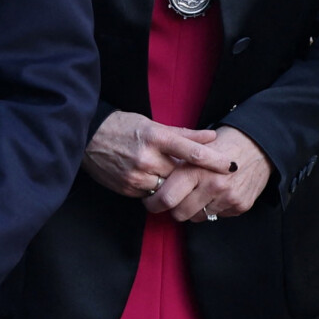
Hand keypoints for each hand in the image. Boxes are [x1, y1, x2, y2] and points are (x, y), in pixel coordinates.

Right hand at [82, 109, 234, 198]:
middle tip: (204, 177)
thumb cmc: (123, 126)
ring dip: (173, 184)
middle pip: (182, 174)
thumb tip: (212, 136)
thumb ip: (183, 134)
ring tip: (172, 177)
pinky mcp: (128, 189)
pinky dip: (156, 189)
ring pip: (168, 188)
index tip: (231, 166)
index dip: (214, 160)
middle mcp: (147, 157)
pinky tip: (152, 179)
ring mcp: (136, 175)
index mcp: (155, 136)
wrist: (87, 136)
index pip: (191, 151)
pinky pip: (151, 195)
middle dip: (192, 176)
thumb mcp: (152, 124)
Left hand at [146, 126, 272, 221]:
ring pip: (198, 217)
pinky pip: (218, 216)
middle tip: (171, 202)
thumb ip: (175, 163)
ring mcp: (228, 197)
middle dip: (173, 209)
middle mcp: (212, 185)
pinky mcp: (240, 206)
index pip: (167, 197)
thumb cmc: (221, 143)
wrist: (257, 145)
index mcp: (195, 168)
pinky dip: (212, 207)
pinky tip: (214, 193)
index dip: (154, 203)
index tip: (150, 202)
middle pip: (180, 213)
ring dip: (194, 209)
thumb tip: (152, 179)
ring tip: (196, 193)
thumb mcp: (194, 146)